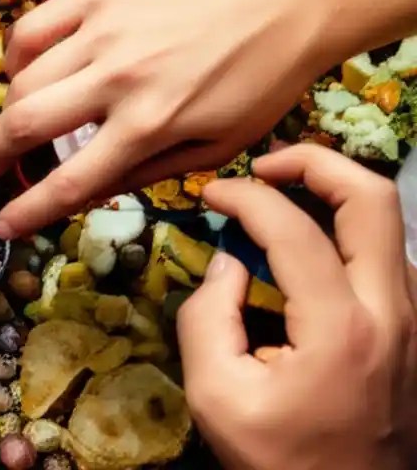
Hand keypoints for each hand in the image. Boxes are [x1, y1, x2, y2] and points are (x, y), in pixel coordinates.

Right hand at [0, 0, 338, 236]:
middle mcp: (116, 79)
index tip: (2, 226)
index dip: (26, 211)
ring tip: (21, 120)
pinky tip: (26, 69)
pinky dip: (16, 55)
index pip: (68, 181)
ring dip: (9, 108)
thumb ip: (145, 173)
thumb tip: (86, 191)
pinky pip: (32, 27)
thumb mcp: (215, 150)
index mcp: (148, 125)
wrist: (288, 4)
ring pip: (22, 78)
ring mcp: (102, 32)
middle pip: (24, 123)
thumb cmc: (260, 85)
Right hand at [178, 145, 416, 469]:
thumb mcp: (216, 396)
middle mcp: (394, 312)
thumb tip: (228, 261)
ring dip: (335, 196)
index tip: (208, 194)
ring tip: (282, 201)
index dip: (244, 197)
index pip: (293, 227)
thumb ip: (208, 318)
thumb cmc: (278, 460)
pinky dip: (350, 233)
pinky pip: (391, 257)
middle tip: (263, 168)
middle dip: (313, 162)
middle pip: (373, 197)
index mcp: (341, 328)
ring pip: (390, 224)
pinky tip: (311, 248)